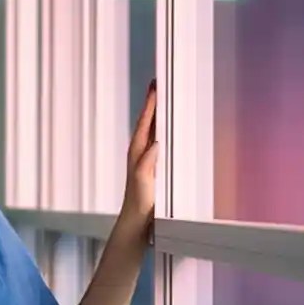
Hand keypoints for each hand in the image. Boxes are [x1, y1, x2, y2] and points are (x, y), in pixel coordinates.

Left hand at [121, 79, 157, 229]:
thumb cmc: (139, 202)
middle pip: (147, 120)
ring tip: (164, 98)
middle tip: (159, 84)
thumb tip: (155, 143)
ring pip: (152, 129)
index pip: (146, 122)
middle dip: (153, 102)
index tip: (156, 86)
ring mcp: (144, 158)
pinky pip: (156, 140)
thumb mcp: (144, 181)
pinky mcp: (151, 165)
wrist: (136, 220)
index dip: (151, 104)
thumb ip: (147, 163)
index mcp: (137, 151)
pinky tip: (167, 128)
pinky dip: (161, 129)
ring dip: (157, 114)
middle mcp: (139, 151)